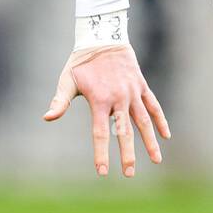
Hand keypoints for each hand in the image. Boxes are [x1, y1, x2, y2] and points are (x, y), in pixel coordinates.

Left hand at [44, 44, 169, 177]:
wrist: (103, 37)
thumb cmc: (81, 62)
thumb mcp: (67, 80)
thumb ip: (59, 101)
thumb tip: (47, 118)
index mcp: (99, 100)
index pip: (100, 133)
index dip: (101, 154)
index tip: (102, 171)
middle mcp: (119, 98)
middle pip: (124, 132)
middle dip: (127, 155)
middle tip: (129, 174)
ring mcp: (132, 93)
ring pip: (144, 121)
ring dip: (150, 142)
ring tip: (156, 160)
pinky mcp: (141, 86)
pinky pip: (153, 106)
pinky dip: (160, 120)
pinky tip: (166, 136)